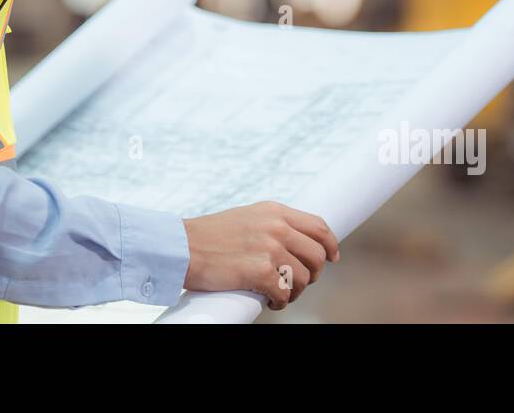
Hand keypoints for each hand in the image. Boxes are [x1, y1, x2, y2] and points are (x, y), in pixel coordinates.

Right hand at [182, 202, 339, 309]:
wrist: (181, 247)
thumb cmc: (210, 236)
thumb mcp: (247, 217)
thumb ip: (273, 224)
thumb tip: (298, 241)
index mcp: (274, 211)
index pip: (318, 226)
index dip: (330, 244)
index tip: (332, 258)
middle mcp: (276, 227)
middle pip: (317, 256)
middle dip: (313, 274)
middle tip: (298, 283)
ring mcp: (269, 248)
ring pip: (304, 278)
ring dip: (295, 291)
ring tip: (280, 293)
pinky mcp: (259, 271)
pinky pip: (285, 293)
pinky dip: (281, 302)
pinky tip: (271, 301)